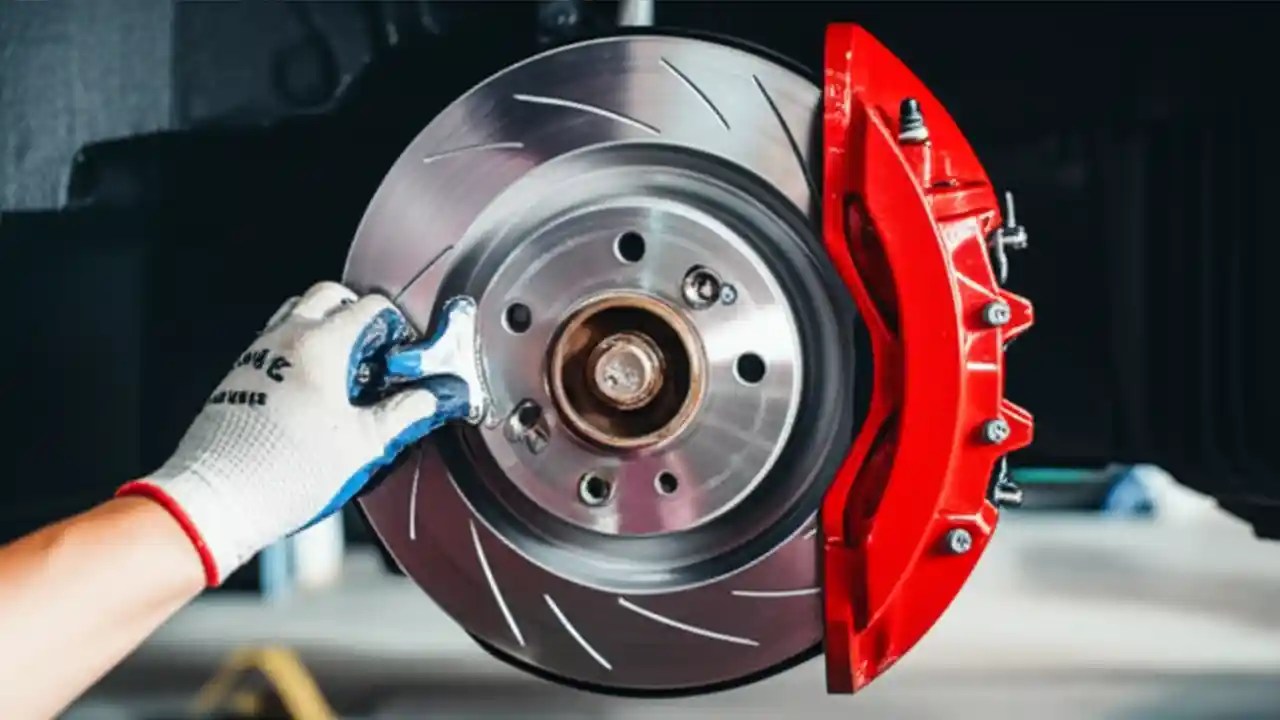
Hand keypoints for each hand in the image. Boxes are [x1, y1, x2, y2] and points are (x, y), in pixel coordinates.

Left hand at [118, 281, 467, 585]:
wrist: (217, 498)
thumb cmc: (285, 472)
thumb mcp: (363, 445)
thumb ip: (405, 413)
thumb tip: (431, 397)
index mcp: (321, 345)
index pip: (371, 308)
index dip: (398, 328)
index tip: (406, 357)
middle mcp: (284, 338)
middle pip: (329, 297)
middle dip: (358, 316)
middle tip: (376, 353)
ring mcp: (255, 355)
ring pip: (296, 315)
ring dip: (325, 329)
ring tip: (345, 373)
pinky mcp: (237, 378)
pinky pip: (273, 345)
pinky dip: (299, 353)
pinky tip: (312, 395)